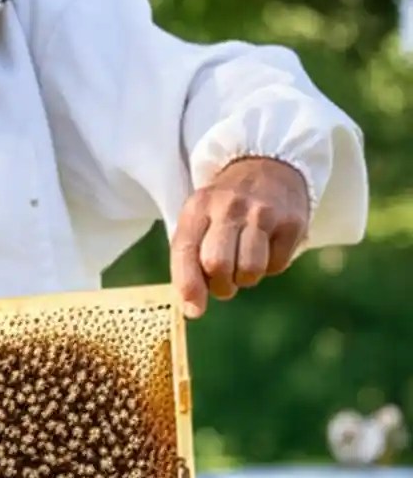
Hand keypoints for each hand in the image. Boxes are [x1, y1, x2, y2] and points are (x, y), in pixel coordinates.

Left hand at [171, 157, 309, 318]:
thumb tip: (192, 309)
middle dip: (220, 286)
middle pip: (217, 264)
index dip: (188, 285)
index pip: (185, 251)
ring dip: (246, 279)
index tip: (194, 310)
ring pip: (249, 269)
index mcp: (198, 208)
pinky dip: (270, 267)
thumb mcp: (199, 218)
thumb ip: (189, 258)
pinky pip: (277, 265)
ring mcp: (262, 213)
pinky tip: (267, 249)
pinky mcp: (291, 222)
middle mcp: (228, 208)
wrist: (269, 166)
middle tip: (224, 284)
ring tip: (244, 265)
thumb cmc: (225, 206)